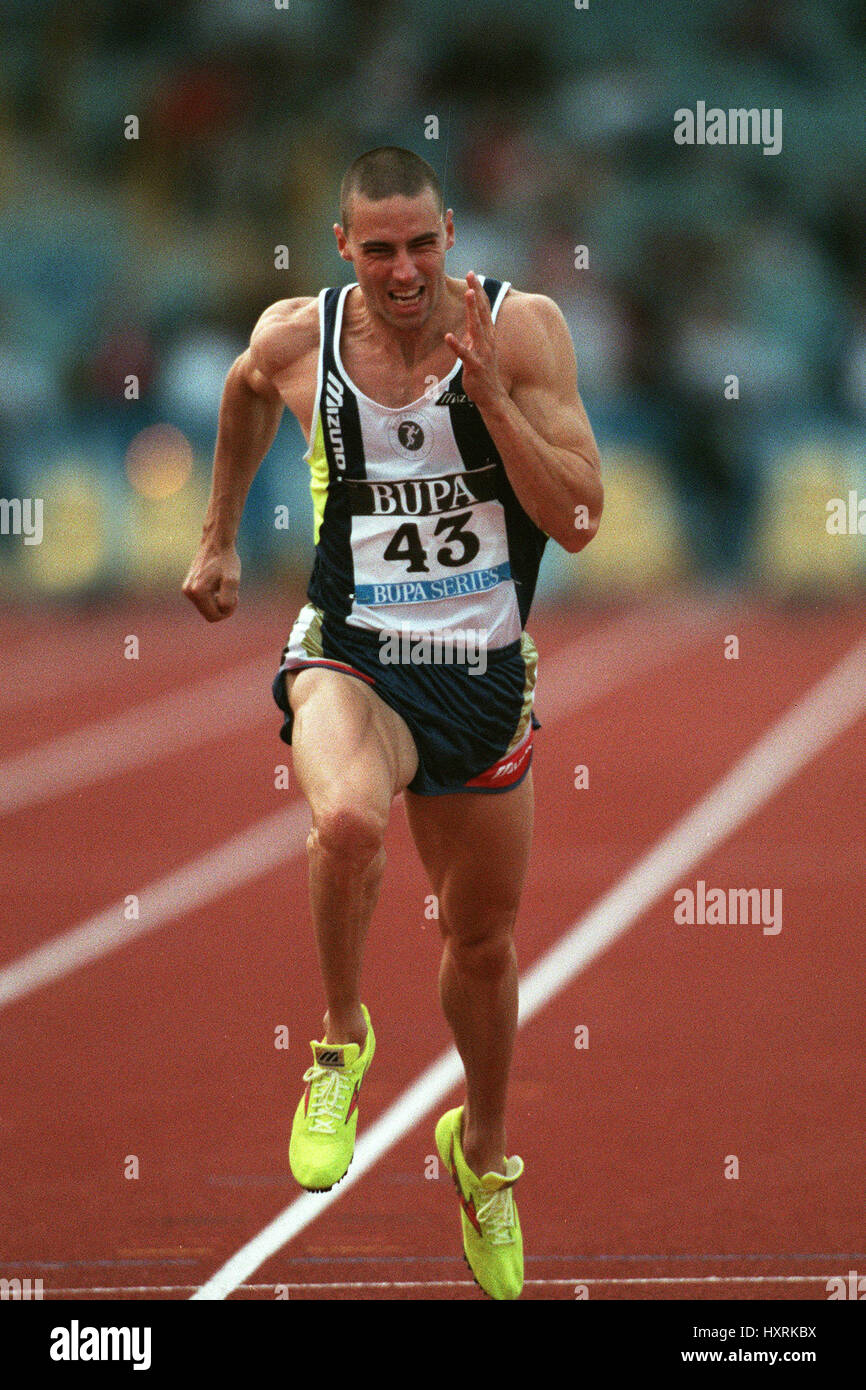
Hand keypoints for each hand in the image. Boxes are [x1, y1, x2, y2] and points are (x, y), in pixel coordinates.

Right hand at [182, 539, 240, 621]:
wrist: (217, 542)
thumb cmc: (226, 560)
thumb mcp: (232, 580)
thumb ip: (228, 599)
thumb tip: (222, 610)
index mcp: (197, 592)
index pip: (214, 617)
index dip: (228, 612)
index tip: (236, 596)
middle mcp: (188, 592)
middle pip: (209, 614)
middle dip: (223, 607)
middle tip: (233, 592)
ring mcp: (187, 589)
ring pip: (207, 608)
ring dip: (219, 601)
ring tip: (225, 585)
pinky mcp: (189, 585)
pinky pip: (204, 600)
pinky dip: (214, 596)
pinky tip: (219, 583)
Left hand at [444, 271, 507, 413]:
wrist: (492, 396)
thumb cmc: (484, 372)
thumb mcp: (480, 348)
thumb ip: (476, 334)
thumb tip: (470, 321)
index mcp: (488, 335)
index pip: (484, 308)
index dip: (478, 291)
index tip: (473, 274)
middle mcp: (487, 340)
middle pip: (482, 312)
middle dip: (477, 293)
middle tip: (472, 275)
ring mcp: (482, 353)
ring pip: (477, 328)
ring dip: (472, 311)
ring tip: (468, 295)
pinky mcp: (474, 366)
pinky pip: (464, 354)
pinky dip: (456, 345)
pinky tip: (448, 336)